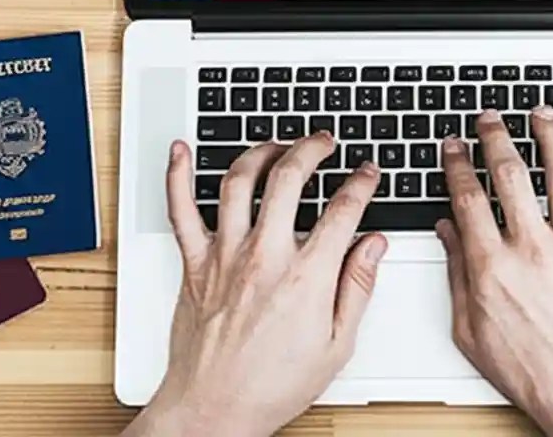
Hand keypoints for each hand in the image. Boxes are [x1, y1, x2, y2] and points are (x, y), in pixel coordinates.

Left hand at [123, 132, 385, 436]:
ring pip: (239, 182)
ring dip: (260, 151)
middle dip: (311, 149)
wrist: (213, 410)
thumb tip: (374, 247)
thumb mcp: (337, 345)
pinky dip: (178, 175)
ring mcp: (224, 256)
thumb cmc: (271, 386)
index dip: (360, 183)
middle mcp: (264, 257)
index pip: (342, 210)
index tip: (366, 173)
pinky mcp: (194, 264)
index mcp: (306, 277)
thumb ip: (357, 288)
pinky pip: (180, 210)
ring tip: (276, 144)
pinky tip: (182, 151)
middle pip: (289, 179)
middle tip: (322, 142)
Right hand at [435, 108, 552, 436]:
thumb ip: (457, 274)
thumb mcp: (470, 330)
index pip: (468, 198)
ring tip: (539, 114)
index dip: (457, 164)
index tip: (454, 147)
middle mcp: (532, 249)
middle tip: (489, 119)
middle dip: (495, 137)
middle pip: (510, 174)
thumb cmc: (532, 371)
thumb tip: (447, 232)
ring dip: (548, 136)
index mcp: (492, 268)